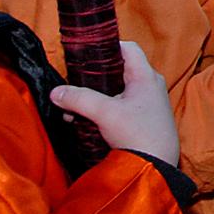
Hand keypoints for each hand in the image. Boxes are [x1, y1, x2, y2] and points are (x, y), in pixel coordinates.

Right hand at [51, 41, 180, 164]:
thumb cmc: (138, 134)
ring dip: (94, 98)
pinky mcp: (143, 117)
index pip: (128, 49)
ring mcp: (147, 101)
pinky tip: (83, 121)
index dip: (107, 47)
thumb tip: (56, 92)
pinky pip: (119, 105)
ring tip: (72, 110)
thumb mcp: (105, 113)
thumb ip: (79, 99)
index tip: (85, 54)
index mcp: (145, 76)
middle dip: (92, 78)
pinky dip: (102, 109)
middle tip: (73, 86)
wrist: (156, 165)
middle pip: (118, 70)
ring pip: (115, 90)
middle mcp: (149, 85)